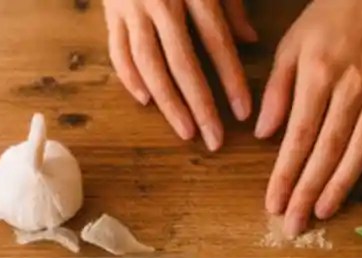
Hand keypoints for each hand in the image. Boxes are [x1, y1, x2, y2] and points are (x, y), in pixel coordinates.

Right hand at [104, 0, 256, 150]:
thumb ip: (232, 3)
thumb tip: (251, 42)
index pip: (216, 41)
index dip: (230, 79)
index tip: (243, 112)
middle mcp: (161, 0)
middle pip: (182, 62)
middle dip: (200, 104)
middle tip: (214, 139)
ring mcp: (131, 7)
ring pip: (149, 63)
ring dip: (168, 102)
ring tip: (186, 131)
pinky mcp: (110, 11)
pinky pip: (118, 51)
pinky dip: (130, 77)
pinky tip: (146, 101)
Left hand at [257, 0, 361, 236]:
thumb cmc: (329, 17)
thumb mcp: (291, 45)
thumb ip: (277, 91)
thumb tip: (264, 135)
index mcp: (319, 77)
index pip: (299, 136)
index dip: (285, 174)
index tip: (273, 204)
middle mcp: (352, 91)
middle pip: (327, 151)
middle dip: (308, 191)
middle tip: (294, 224)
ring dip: (344, 185)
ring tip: (325, 212)